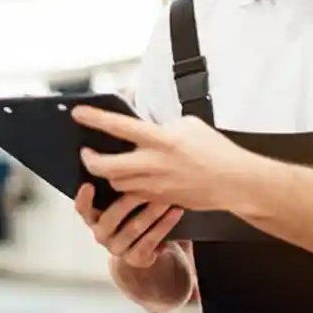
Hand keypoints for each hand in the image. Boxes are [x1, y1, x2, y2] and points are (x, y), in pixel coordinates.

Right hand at [74, 183, 183, 267]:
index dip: (83, 199)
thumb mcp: (124, 202)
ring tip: (167, 194)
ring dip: (152, 210)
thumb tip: (127, 157)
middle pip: (111, 217)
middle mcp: (101, 234)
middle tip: (147, 181)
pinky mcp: (135, 258)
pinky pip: (150, 240)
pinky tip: (176, 211)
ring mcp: (118, 249)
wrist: (149, 249)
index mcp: (93, 218)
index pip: (82, 209)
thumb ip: (119, 186)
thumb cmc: (135, 214)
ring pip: (134, 227)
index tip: (89, 185)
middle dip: (131, 198)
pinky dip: (165, 224)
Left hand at [75, 106, 249, 210]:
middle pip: (107, 166)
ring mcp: (156, 185)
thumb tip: (141, 123)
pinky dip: (125, 185)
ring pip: (116, 183)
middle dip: (90, 160)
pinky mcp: (160, 199)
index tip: (78, 113)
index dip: (95, 118)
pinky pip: (133, 194)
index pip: (120, 126)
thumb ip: (161, 124)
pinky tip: (125, 177)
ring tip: (105, 163)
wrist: (235, 181)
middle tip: (85, 152)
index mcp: (162, 139)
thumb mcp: (188, 124)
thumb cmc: (215, 150)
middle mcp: (155, 164)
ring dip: (107, 173)